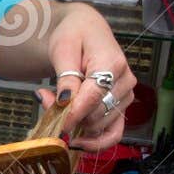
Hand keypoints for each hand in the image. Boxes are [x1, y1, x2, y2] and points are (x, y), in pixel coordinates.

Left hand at [37, 4, 136, 152]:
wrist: (86, 30)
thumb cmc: (74, 35)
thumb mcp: (63, 51)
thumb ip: (66, 79)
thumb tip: (65, 103)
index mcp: (112, 64)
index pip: (93, 98)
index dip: (72, 113)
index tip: (55, 121)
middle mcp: (125, 82)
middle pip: (95, 115)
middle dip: (69, 114)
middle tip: (47, 99)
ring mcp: (126, 96)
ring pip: (100, 126)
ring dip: (76, 123)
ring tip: (57, 104)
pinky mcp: (121, 107)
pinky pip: (113, 134)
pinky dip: (96, 142)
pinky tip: (77, 142)